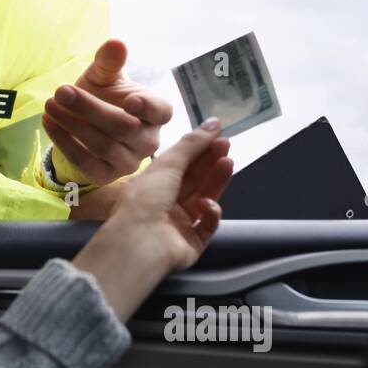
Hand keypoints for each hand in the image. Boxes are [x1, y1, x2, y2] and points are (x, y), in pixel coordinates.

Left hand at [43, 39, 173, 186]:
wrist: (86, 124)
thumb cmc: (104, 95)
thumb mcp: (104, 76)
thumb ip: (110, 62)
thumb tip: (116, 43)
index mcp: (155, 113)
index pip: (161, 111)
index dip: (148, 107)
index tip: (129, 100)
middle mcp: (148, 141)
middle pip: (123, 127)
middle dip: (89, 108)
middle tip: (61, 91)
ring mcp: (128, 162)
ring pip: (103, 146)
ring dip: (72, 124)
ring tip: (49, 105)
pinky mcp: (105, 175)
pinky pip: (85, 163)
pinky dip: (65, 143)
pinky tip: (48, 123)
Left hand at [72, 118, 233, 321]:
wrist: (138, 244)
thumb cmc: (144, 201)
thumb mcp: (167, 165)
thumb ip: (192, 144)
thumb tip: (213, 123)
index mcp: (150, 186)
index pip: (179, 164)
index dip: (198, 149)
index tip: (216, 135)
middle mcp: (163, 205)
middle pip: (193, 180)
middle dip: (210, 162)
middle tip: (226, 145)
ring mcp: (178, 225)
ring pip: (203, 199)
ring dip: (216, 181)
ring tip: (228, 162)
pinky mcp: (191, 243)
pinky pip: (207, 225)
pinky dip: (210, 213)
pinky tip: (207, 203)